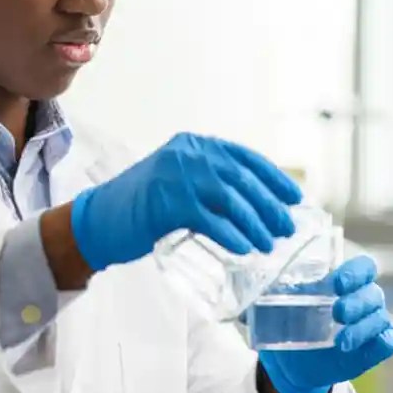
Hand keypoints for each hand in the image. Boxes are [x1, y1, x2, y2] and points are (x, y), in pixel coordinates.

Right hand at [70, 133, 302, 270]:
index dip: (273, 177)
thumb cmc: (142, 207)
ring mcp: (175, 176)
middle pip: (241, 178)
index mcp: (193, 144)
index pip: (243, 156)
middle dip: (269, 205)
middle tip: (285, 227)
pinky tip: (244, 247)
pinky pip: (209, 219)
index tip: (294, 197)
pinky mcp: (166, 202)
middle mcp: (186, 153)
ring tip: (268, 243)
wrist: (97, 220)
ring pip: (230, 199)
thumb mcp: (178, 183)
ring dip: (255, 223)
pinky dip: (231, 234)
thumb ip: (209, 186)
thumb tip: (257, 207)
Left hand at [259, 256, 392, 392]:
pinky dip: (379, 343)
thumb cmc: (285, 323)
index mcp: (341, 280)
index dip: (356, 272)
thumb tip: (239, 299)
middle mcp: (361, 298)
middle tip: (337, 313)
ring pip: (382, 318)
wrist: (291, 362)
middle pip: (374, 292)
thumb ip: (261, 297)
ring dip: (364, 327)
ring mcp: (370, 323)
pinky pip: (389, 341)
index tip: (337, 283)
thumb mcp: (273, 307)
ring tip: (340, 341)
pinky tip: (357, 348)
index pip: (364, 267)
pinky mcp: (374, 347)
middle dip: (358, 302)